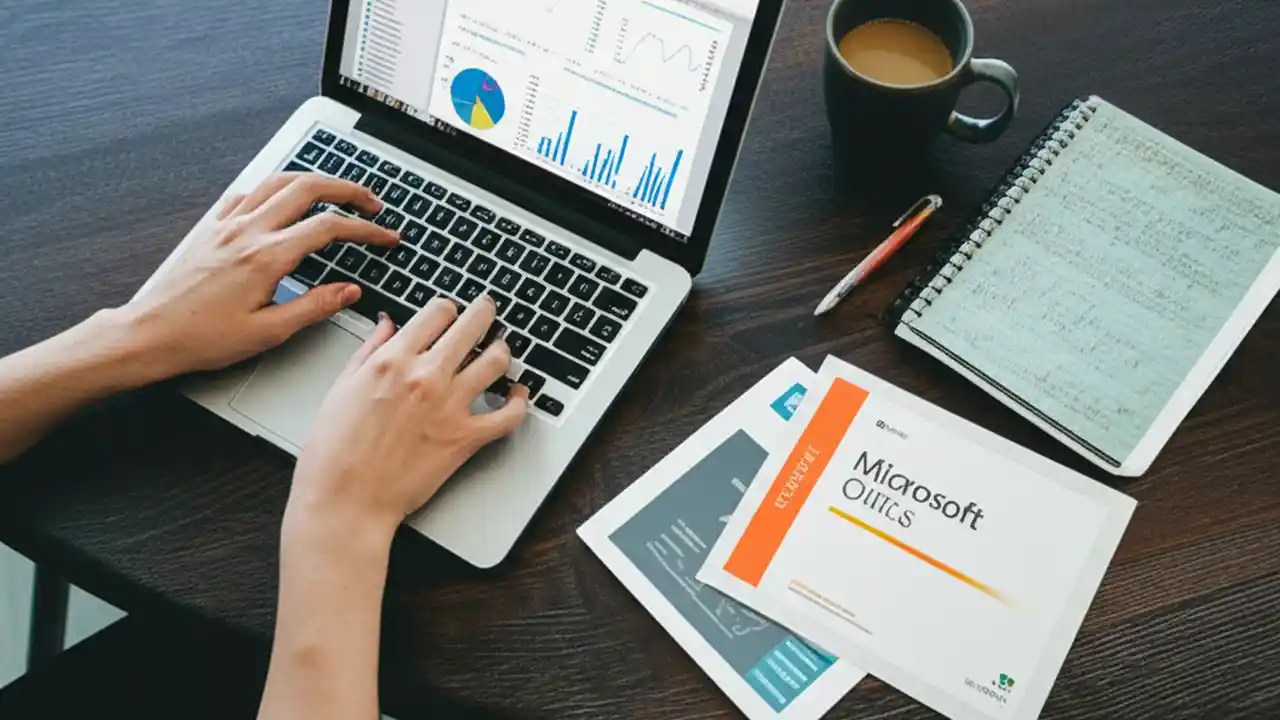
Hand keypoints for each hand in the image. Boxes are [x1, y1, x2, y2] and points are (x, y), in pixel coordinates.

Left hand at [119, 173, 397, 380]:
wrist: (150, 334)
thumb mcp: (269, 332)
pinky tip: (281, 199)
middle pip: (308, 187)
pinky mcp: (211, 227)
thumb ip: (315, 307)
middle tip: (371, 203)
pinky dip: (274, 188)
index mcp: (266, 257)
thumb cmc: (202, 338)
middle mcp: (247, 231)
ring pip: (278, 180)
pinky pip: (247, 192)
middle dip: (348, 189)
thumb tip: (349, 291)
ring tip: (335, 191)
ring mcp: (227, 224)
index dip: (366, 229)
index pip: (329, 228)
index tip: (385, 236)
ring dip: (313, 179)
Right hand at [286, 296, 530, 540]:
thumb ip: (369, 350)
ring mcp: (450, 405)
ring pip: (496, 360)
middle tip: (488, 310)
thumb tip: (387, 324)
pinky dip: (519, 400)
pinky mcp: (466, 438)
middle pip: (472, 325)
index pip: (437, 312)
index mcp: (392, 359)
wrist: (346, 501)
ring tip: (501, 350)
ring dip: (502, 350)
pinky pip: (509, 413)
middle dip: (484, 312)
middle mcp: (425, 376)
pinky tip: (517, 394)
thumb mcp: (341, 388)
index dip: (448, 308)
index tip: (451, 311)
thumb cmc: (334, 453)